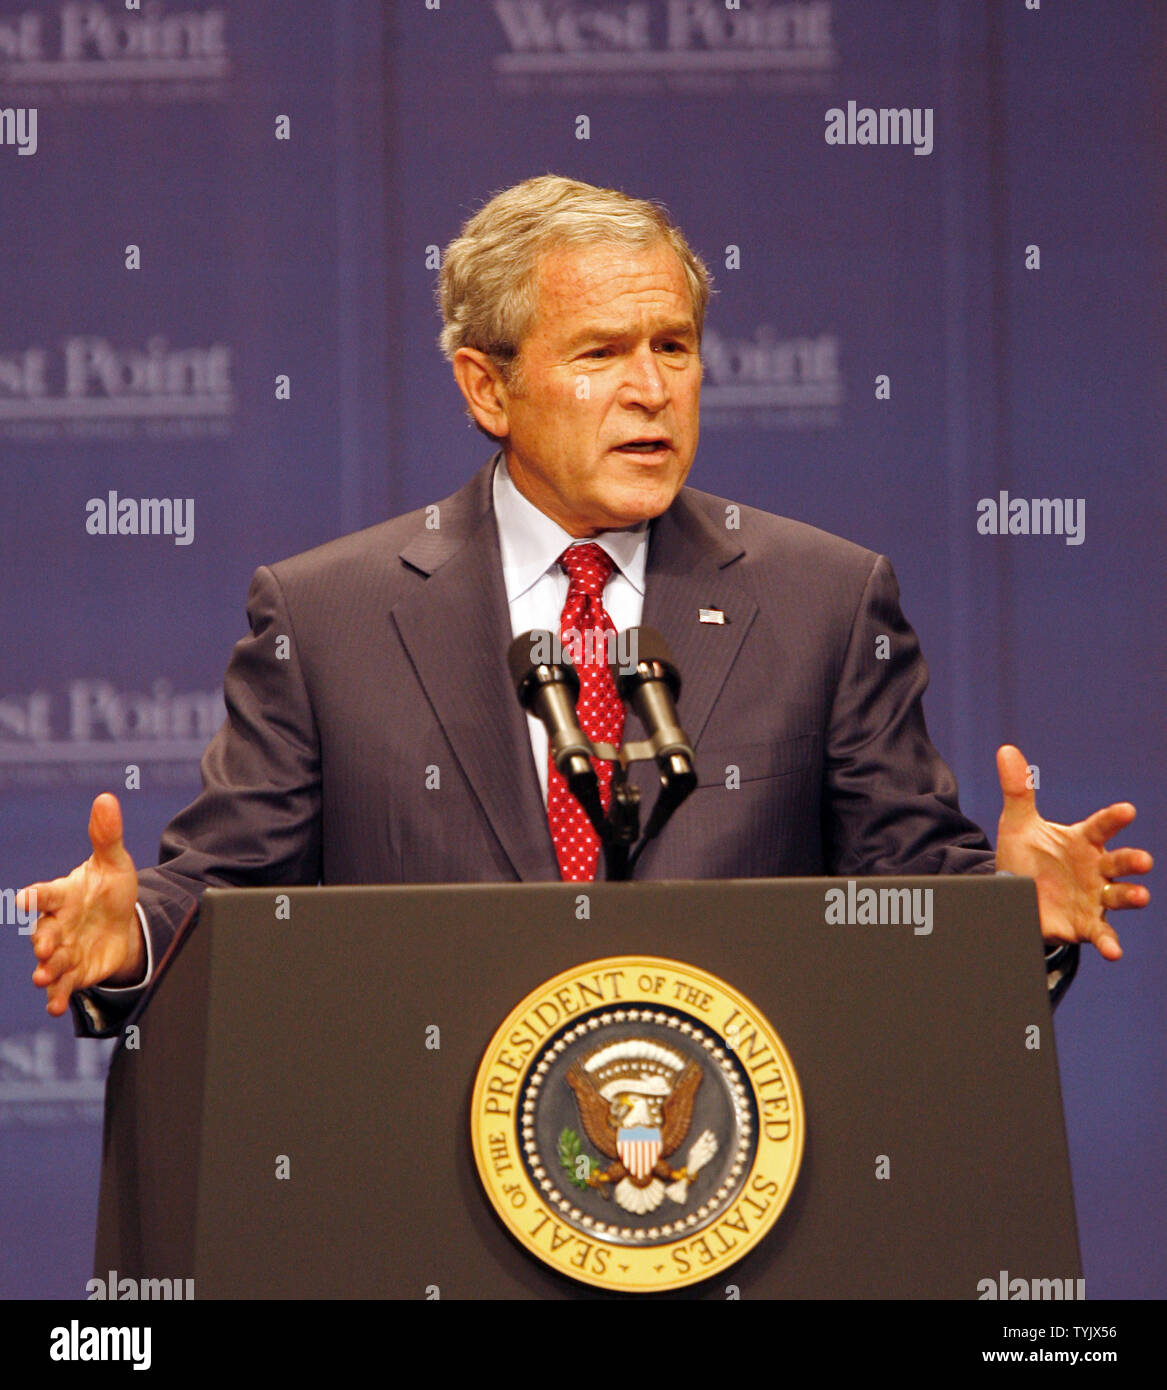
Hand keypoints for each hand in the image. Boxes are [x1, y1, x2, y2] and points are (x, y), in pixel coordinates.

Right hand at [20, 792, 142, 1015]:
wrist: (121, 921)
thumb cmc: (109, 887)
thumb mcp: (115, 862)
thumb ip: (106, 835)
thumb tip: (106, 799)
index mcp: (63, 895)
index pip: (46, 894)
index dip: (35, 896)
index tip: (24, 899)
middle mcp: (58, 924)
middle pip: (45, 932)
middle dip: (42, 940)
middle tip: (43, 947)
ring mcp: (64, 949)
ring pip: (50, 962)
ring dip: (46, 970)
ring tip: (43, 978)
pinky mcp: (74, 971)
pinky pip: (63, 985)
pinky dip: (57, 996)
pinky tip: (55, 1006)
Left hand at [995, 744, 1151, 959]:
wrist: (1014, 894)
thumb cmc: (1027, 855)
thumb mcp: (1018, 824)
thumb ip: (1018, 790)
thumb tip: (1006, 749)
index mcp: (1084, 841)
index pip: (1102, 826)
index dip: (1114, 818)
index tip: (1127, 810)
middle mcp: (1096, 869)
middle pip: (1119, 862)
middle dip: (1132, 861)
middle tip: (1143, 860)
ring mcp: (1094, 897)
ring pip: (1119, 896)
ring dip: (1131, 896)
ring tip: (1141, 896)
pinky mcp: (1086, 924)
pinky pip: (1102, 934)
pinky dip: (1109, 943)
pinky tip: (1115, 951)